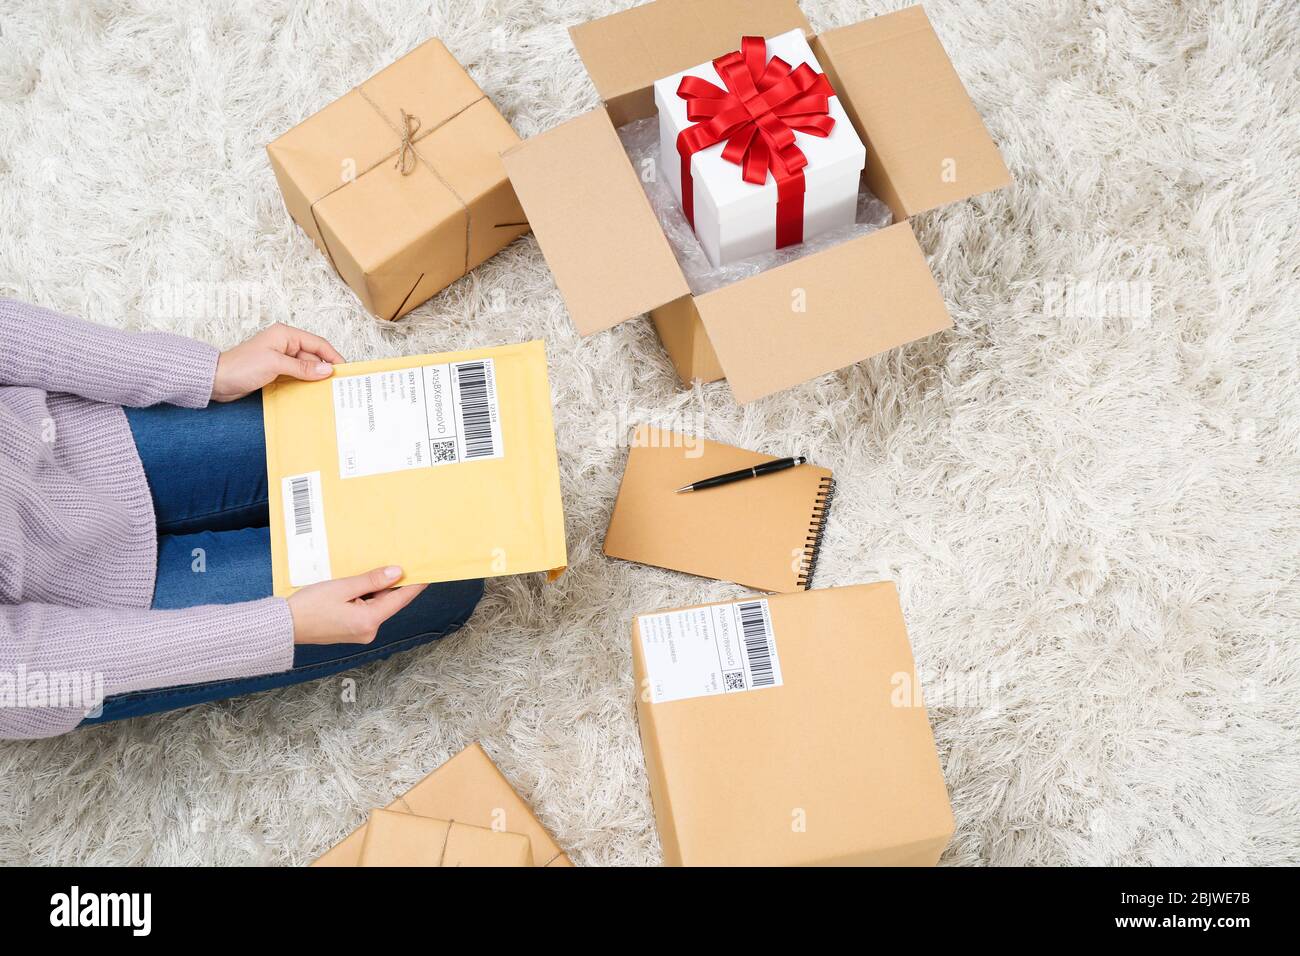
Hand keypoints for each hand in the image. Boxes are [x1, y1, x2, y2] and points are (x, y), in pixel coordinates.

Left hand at [212, 322, 344, 401]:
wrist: (217, 380)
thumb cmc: (242, 366)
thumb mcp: (276, 365)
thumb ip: (303, 368)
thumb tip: (327, 370)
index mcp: (285, 335)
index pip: (317, 343)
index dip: (333, 356)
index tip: (345, 369)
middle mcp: (285, 344)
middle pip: (313, 357)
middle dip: (324, 370)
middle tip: (337, 385)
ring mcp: (280, 358)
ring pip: (305, 368)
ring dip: (314, 379)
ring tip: (327, 391)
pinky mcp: (275, 371)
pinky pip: (296, 376)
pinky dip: (304, 384)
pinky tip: (310, 393)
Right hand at [287, 566, 427, 644]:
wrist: (284, 626)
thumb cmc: (309, 606)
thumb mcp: (342, 587)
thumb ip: (371, 580)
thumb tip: (397, 573)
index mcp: (369, 621)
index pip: (400, 599)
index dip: (415, 584)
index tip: (428, 571)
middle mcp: (369, 630)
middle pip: (389, 602)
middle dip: (393, 583)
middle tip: (400, 561)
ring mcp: (361, 633)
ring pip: (378, 606)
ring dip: (377, 589)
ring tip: (377, 569)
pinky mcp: (352, 631)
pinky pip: (367, 610)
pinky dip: (367, 597)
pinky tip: (362, 584)